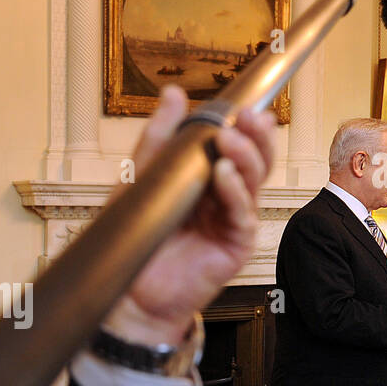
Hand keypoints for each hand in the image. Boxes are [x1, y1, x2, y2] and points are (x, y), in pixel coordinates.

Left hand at [105, 85, 274, 344]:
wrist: (132, 291)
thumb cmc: (138, 238)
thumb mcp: (143, 178)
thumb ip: (161, 138)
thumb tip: (174, 94)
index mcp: (208, 179)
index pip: (235, 145)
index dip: (242, 124)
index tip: (239, 105)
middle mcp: (225, 197)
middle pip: (254, 160)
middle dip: (254, 136)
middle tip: (247, 117)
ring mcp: (233, 220)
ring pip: (252, 181)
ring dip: (245, 157)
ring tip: (230, 139)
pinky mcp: (234, 245)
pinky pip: (241, 213)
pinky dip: (234, 191)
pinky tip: (225, 173)